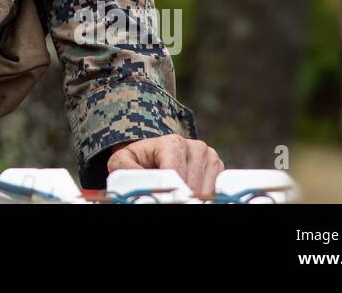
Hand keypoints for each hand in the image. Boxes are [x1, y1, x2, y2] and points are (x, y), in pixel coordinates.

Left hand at [107, 134, 223, 195]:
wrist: (152, 155)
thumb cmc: (137, 160)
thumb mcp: (122, 161)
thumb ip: (126, 168)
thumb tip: (139, 181)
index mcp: (174, 143)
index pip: (177, 176)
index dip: (168, 192)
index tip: (161, 197)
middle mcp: (197, 148)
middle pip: (192, 186)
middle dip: (178, 195)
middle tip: (165, 195)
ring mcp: (211, 158)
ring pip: (206, 192)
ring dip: (190, 197)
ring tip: (173, 191)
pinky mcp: (219, 170)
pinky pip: (215, 192)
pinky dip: (203, 196)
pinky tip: (187, 192)